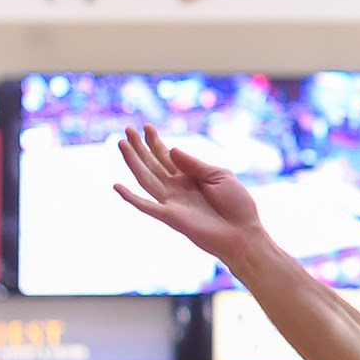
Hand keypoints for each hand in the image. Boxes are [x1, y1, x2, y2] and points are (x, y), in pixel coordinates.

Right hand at [114, 125, 265, 264]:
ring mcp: (172, 202)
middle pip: (153, 164)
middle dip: (140, 147)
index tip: (147, 126)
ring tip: (122, 144)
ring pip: (146, 179)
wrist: (242, 233)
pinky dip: (131, 198)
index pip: (167, 156)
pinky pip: (146, 206)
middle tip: (128, 129)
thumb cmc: (236, 205)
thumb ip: (195, 164)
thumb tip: (172, 148)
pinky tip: (117, 186)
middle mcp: (177, 188)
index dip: (156, 142)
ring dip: (133, 162)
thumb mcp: (220, 176)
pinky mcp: (170, 217)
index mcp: (190, 177)